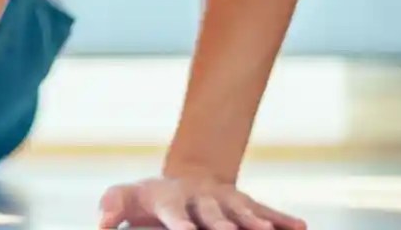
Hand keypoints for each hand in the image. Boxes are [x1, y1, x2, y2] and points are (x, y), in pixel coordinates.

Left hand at [98, 175, 305, 229]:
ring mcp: (225, 199)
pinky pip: (266, 210)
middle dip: (224, 225)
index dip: (181, 223)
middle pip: (214, 214)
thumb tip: (100, 225)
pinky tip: (301, 228)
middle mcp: (200, 198)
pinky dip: (283, 219)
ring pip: (243, 212)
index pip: (175, 213)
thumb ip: (112, 207)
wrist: (185, 176)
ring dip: (256, 223)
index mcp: (170, 199)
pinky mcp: (244, 202)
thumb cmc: (148, 197)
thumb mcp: (125, 197)